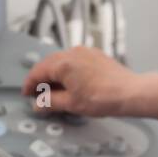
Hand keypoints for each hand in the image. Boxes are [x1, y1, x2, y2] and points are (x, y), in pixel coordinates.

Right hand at [22, 46, 143, 116]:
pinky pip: (74, 60)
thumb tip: (38, 104)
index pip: (38, 72)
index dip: (29, 84)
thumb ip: (50, 102)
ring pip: (61, 61)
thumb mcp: (71, 104)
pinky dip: (67, 70)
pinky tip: (71, 83)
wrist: (130, 92)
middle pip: (48, 64)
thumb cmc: (102, 98)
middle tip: (38, 94)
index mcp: (62, 63)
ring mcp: (85, 52)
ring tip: (54, 90)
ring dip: (54, 74)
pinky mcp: (95, 55)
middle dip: (41, 79)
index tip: (26, 94)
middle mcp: (72, 53)